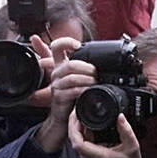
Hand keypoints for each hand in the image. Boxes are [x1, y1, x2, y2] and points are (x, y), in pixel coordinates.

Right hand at [35, 37, 91, 152]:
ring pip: (72, 77)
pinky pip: (72, 90)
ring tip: (95, 82)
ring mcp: (56, 85)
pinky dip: (83, 90)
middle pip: (70, 64)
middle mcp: (56, 73)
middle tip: (96, 73)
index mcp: (60, 65)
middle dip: (86, 68)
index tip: (78, 45)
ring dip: (87, 79)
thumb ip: (84, 68)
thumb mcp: (77, 79)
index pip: (57, 46)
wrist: (63, 116)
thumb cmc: (72, 96)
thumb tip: (100, 62)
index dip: (67, 42)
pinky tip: (89, 91)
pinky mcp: (58, 96)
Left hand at [69, 111, 145, 157]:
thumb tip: (120, 116)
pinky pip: (81, 145)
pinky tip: (88, 127)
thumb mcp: (132, 146)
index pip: (76, 142)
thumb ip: (126, 130)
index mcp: (98, 156)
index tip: (76, 115)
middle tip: (77, 111)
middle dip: (73, 124)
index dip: (73, 127)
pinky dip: (82, 134)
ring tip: (82, 116)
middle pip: (73, 140)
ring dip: (77, 129)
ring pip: (76, 142)